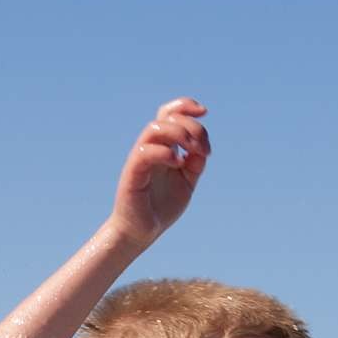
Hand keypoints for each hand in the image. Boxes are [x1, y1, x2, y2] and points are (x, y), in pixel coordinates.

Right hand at [109, 98, 210, 250]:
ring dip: (178, 134)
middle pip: (166, 118)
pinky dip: (164, 152)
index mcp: (163, 147)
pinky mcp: (133, 173)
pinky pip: (145, 152)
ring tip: (193, 151)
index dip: (185, 106)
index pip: (169, 114)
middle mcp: (150, 148)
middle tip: (203, 148)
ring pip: (154, 129)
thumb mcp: (187, 182)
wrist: (142, 231)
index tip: (204, 112)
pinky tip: (178, 163)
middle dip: (190, 126)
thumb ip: (195, 164)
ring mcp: (140, 159)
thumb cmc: (161, 206)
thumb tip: (203, 149)